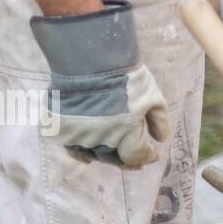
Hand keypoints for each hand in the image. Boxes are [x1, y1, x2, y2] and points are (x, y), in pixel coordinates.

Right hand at [31, 1, 170, 167]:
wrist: (88, 60)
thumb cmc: (126, 76)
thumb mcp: (152, 95)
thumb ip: (159, 120)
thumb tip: (161, 139)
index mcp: (125, 130)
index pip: (136, 155)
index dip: (146, 156)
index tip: (153, 154)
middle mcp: (100, 138)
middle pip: (115, 159)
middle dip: (129, 161)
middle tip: (137, 163)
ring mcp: (78, 136)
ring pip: (95, 155)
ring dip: (107, 157)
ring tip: (116, 156)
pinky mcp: (61, 131)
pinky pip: (73, 150)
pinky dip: (82, 155)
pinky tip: (89, 158)